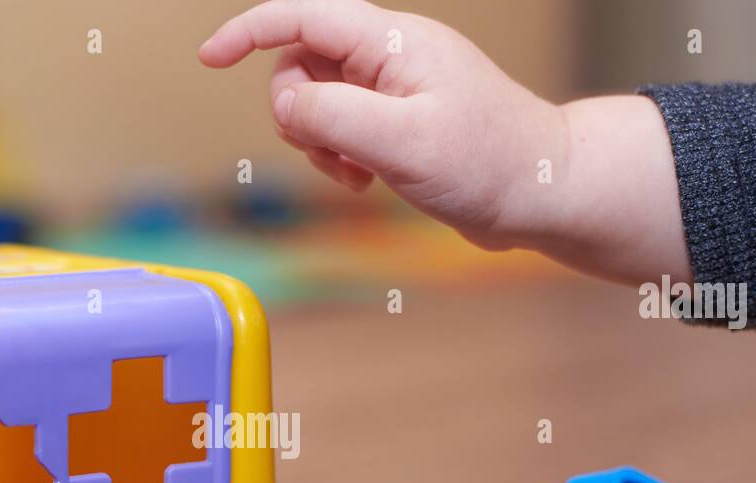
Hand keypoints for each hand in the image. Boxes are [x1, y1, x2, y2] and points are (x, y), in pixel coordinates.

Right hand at [200, 0, 690, 282]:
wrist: (545, 193)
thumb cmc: (491, 164)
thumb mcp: (402, 142)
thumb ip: (332, 116)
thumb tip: (284, 105)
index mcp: (394, 42)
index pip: (304, 17)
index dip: (250, 32)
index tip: (209, 58)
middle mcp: (392, 56)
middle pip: (302, 66)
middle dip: (298, 114)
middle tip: (333, 155)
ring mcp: (396, 89)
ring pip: (319, 102)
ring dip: (320, 143)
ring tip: (358, 174)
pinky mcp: (401, 122)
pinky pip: (344, 128)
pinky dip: (340, 156)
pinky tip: (367, 180)